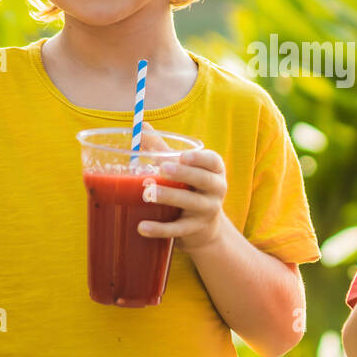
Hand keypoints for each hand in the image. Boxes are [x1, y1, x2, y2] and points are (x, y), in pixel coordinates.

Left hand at [136, 134, 228, 251]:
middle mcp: (216, 190)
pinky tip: (141, 227)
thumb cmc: (189, 187)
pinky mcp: (195, 230)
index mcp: (214, 170)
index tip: (183, 155)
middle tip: (162, 169)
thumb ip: (162, 149)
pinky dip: (160, 228)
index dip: (200, 158)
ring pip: (191, 203)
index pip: (212, 161)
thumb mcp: (182, 168)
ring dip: (170, 197)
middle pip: (204, 180)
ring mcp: (207, 211)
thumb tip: (140, 126)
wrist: (204, 227)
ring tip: (149, 194)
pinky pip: (178, 229)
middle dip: (184, 174)